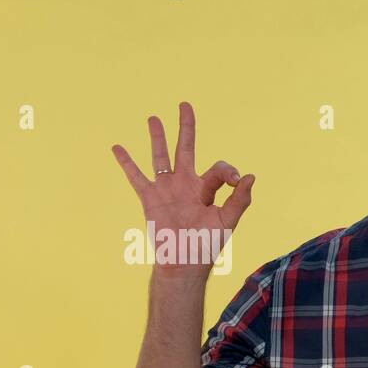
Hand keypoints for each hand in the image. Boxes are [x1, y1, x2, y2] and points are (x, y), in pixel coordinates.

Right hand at [111, 101, 254, 278]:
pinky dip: (126, 161)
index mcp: (207, 188)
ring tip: (153, 117)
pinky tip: (117, 146)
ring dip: (157, 136)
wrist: (184, 263)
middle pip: (186, 147)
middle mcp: (186, 183)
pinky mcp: (150, 197)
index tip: (237, 181)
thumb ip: (240, 199)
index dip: (229, 172)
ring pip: (161, 156)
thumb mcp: (228, 221)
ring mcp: (167, 189)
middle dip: (186, 126)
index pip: (219, 168)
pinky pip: (136, 175)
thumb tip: (250, 176)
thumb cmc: (207, 245)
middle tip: (184, 104)